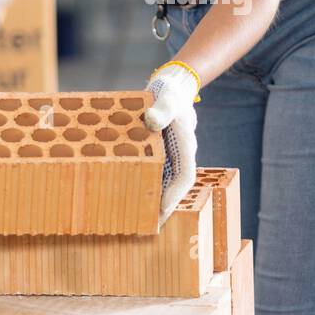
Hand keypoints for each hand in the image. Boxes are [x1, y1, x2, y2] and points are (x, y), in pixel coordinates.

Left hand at [144, 62, 199, 227]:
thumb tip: (152, 121)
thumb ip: (161, 108)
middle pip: (175, 186)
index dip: (175, 196)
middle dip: (163, 206)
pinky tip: (129, 195)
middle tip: (148, 226)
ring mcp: (171, 155)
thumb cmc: (169, 92)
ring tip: (137, 217)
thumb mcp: (166, 96)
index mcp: (185, 144)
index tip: (162, 212)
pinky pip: (155, 174)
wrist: (171, 88)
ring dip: (153, 199)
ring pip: (164, 182)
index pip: (185, 176)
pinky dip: (145, 185)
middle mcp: (181, 154)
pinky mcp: (161, 153)